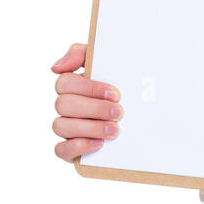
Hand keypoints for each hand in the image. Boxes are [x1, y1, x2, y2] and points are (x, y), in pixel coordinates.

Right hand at [51, 42, 122, 161]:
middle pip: (63, 105)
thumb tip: (57, 67)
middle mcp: (67, 106)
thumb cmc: (124, 85)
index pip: (65, 83)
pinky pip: (61, 150)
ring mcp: (67, 127)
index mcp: (74, 85)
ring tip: (115, 130)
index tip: (115, 94)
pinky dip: (78, 147)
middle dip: (94, 109)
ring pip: (61, 126)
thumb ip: (82, 54)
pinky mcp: (71, 148)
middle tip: (119, 113)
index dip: (89, 88)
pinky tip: (99, 144)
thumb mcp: (110, 62)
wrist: (147, 115)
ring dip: (90, 128)